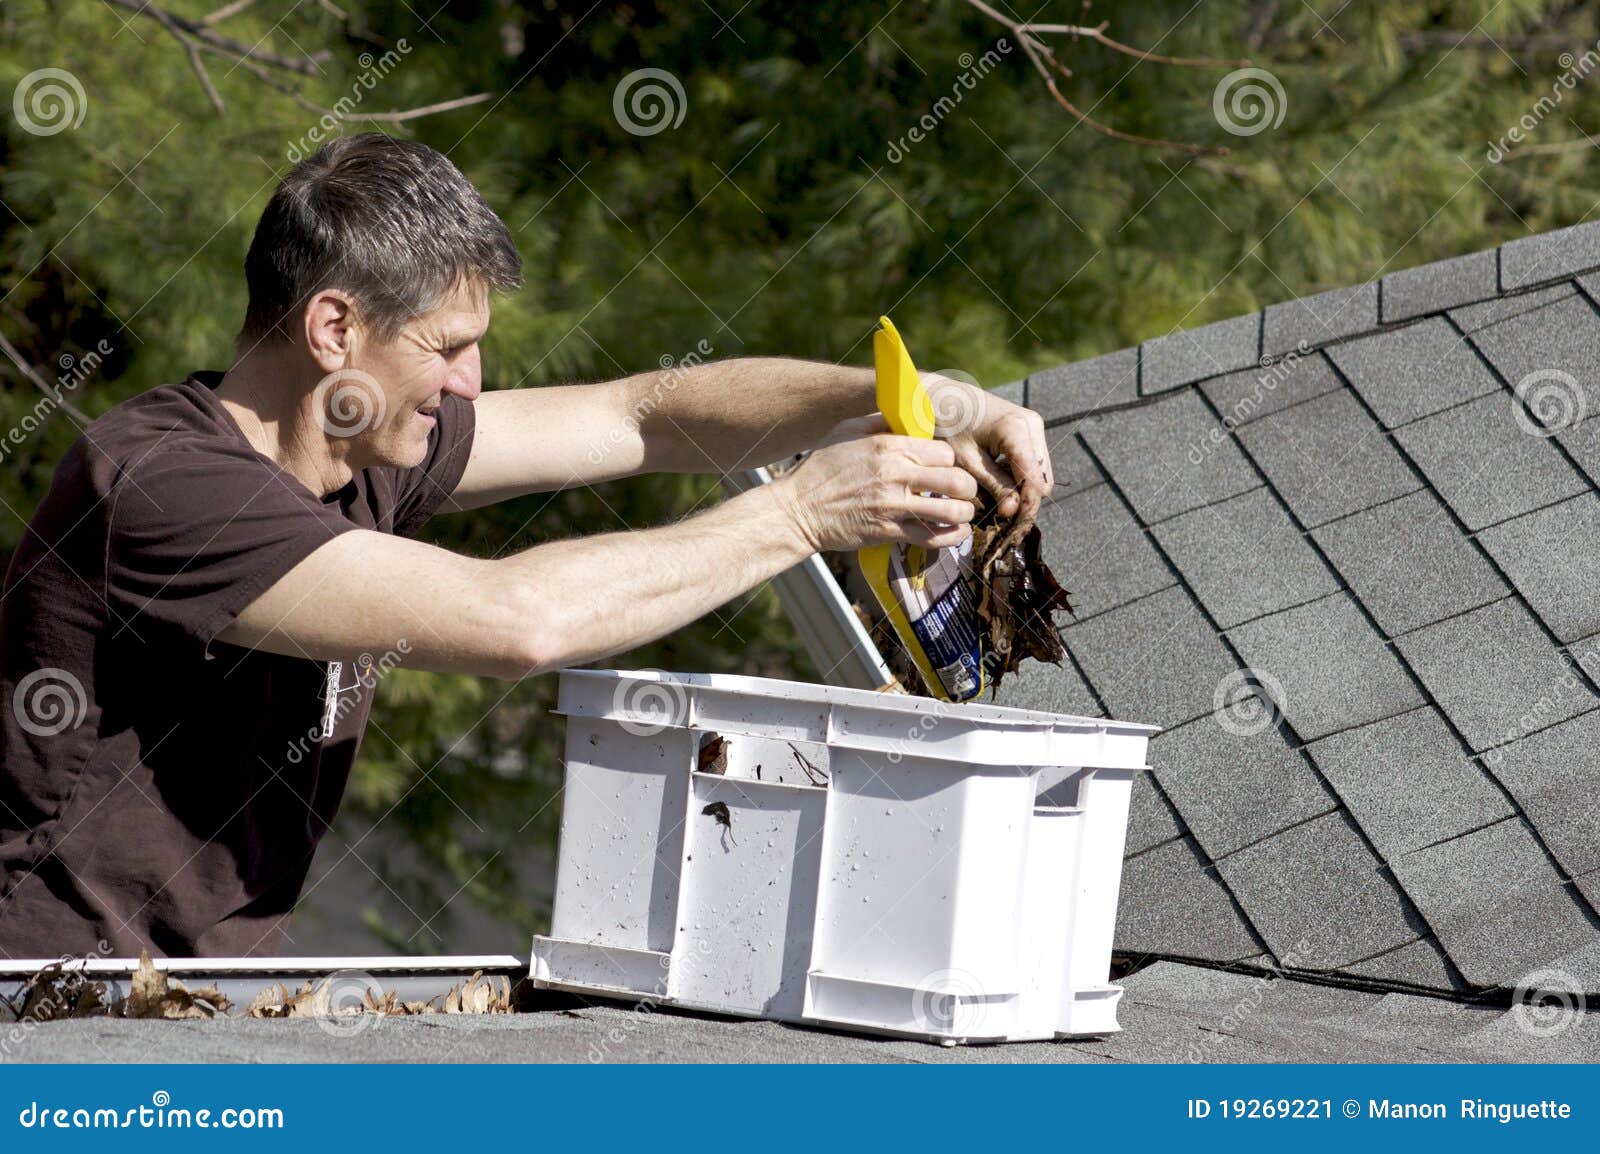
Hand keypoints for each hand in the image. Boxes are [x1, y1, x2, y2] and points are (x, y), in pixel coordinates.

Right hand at [771, 420, 978, 552]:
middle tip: (962, 490)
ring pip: (951, 511)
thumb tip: (906, 414)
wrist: (798, 509)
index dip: (950, 460)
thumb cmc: (820, 468)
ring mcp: (893, 507)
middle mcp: (894, 476)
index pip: (943, 451)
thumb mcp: (847, 431)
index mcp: (888, 447)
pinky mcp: (888, 533)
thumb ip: (880, 422)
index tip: (944, 467)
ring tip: (962, 512)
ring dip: (964, 514)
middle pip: (957, 480)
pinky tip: (955, 532)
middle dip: (966, 487)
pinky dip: (951, 537)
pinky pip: (933, 538)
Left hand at [921, 372, 1052, 522]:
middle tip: (1004, 518)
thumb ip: (995, 486)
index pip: (1034, 480)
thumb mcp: (967, 461)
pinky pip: (1033, 462)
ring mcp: (1033, 425)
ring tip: (1001, 503)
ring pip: (1041, 472)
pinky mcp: (1029, 428)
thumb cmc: (948, 426)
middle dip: (1026, 500)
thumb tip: (1013, 512)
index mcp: (1017, 430)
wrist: (941, 396)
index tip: (1012, 526)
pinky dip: (1021, 477)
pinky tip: (1001, 484)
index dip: (1026, 507)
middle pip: (1043, 479)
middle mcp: (1032, 425)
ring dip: (1024, 490)